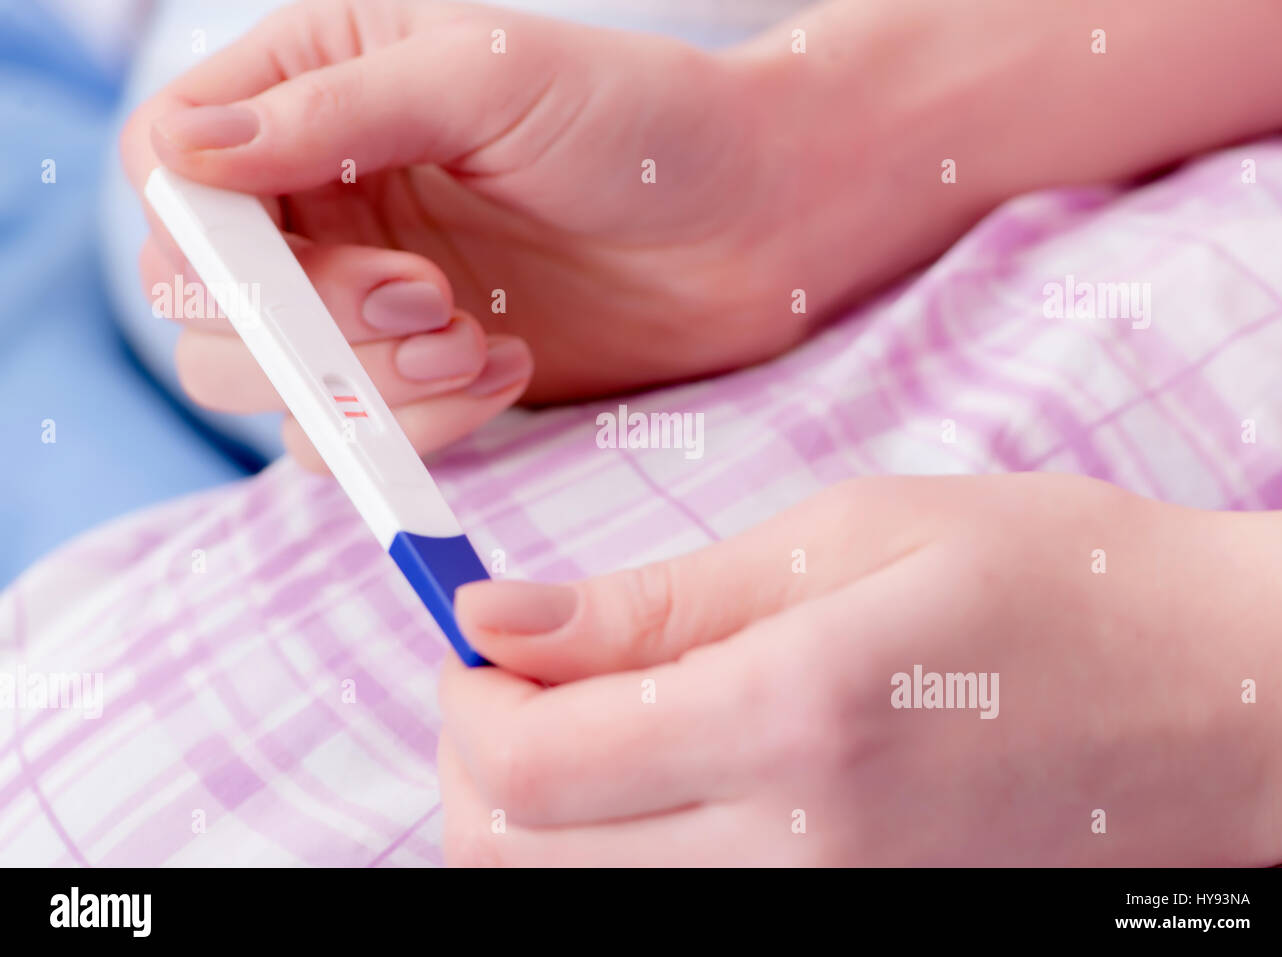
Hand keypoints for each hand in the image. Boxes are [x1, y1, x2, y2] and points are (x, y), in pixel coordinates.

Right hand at [121, 0, 807, 467]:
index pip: (172, 172)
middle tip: (429, 306)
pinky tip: (509, 368)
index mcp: (316, 90)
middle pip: (205, 302)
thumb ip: (338, 113)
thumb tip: (185, 153)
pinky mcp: (421, 381)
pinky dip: (420, 429)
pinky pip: (357, 441)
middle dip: (306, 327)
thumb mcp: (490, 78)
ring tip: (476, 346)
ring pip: (272, 388)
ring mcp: (366, 300)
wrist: (756, 223)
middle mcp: (323, 199)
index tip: (291, 271)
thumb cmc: (640, 123)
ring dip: (365, 389)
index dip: (201, 240)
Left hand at [438, 473, 1281, 864]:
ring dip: (534, 812)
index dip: (464, 698)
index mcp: (797, 721)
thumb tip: (495, 616)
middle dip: (474, 761)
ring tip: (585, 711)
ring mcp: (829, 913)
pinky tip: (654, 768)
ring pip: (580, 900)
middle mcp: (801, 855)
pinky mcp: (852, 927)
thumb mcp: (852, 537)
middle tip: (514, 671)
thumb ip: (660, 599)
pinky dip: (612, 849)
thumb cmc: (1053, 581)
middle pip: (523, 861)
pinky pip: (670, 911)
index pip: (534, 766)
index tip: (472, 633)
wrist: (1214, 698)